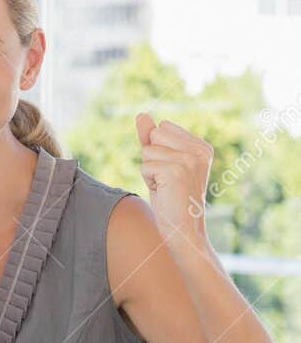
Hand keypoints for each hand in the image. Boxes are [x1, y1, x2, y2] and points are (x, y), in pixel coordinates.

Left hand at [135, 113, 214, 247]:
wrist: (183, 228)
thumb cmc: (171, 195)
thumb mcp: (161, 162)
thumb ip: (151, 138)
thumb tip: (141, 115)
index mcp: (202, 146)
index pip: (162, 127)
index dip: (159, 150)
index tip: (172, 170)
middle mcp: (200, 150)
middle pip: (154, 135)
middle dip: (152, 157)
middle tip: (167, 178)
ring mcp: (190, 160)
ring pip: (148, 150)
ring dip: (150, 170)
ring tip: (167, 185)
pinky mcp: (175, 171)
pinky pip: (144, 166)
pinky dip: (148, 180)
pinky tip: (165, 191)